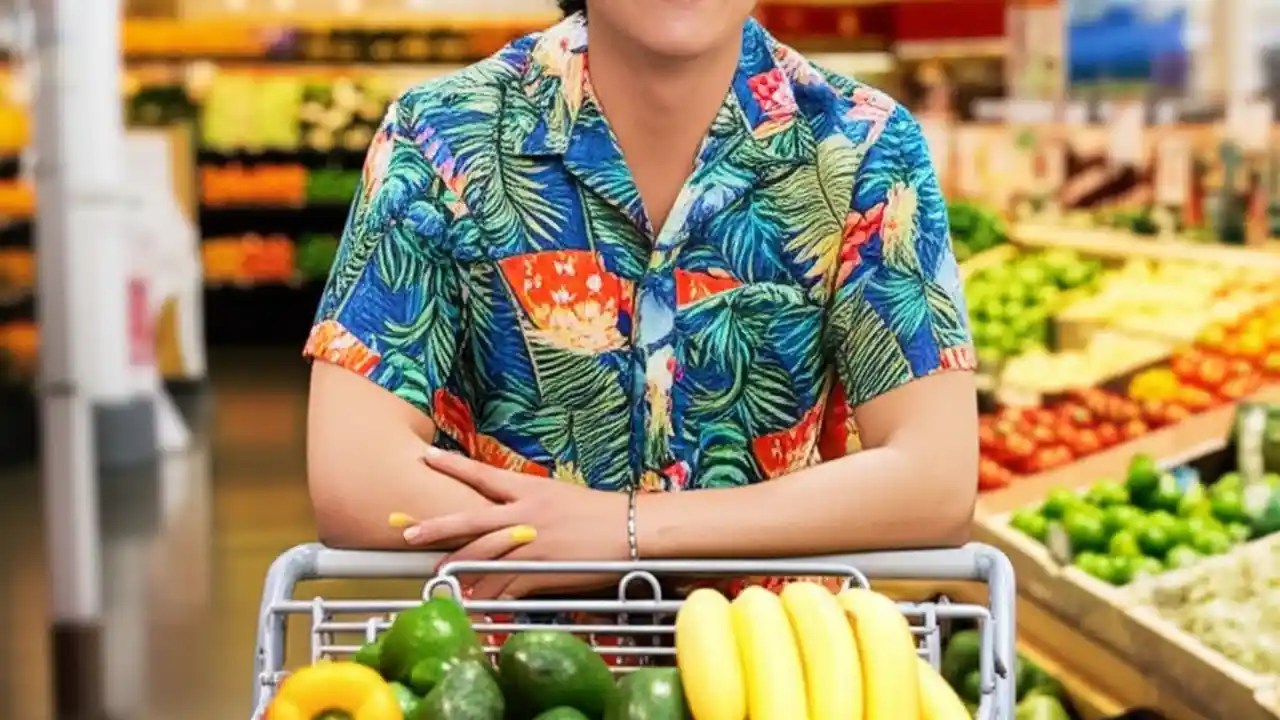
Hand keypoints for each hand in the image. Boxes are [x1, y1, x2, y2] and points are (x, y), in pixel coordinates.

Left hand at [405, 447, 629, 599]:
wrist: (633, 529)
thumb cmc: (599, 513)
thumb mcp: (559, 497)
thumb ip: (528, 504)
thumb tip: (503, 513)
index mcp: (530, 490)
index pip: (483, 474)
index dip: (453, 466)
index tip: (426, 457)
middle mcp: (525, 514)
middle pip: (472, 520)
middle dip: (437, 527)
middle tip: (408, 533)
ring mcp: (532, 544)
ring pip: (484, 556)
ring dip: (458, 567)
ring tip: (438, 574)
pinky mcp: (543, 571)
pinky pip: (507, 586)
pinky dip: (488, 595)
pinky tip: (474, 600)